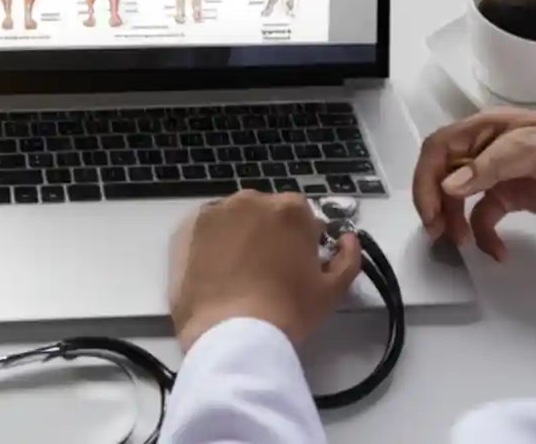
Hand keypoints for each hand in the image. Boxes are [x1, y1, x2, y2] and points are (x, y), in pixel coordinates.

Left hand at [169, 190, 361, 352]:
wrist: (231, 334)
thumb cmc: (287, 312)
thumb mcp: (332, 290)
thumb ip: (349, 257)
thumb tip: (348, 239)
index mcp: (291, 209)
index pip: (301, 217)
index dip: (300, 242)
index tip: (295, 267)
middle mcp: (252, 200)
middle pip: (265, 214)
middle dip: (268, 235)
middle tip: (266, 273)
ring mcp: (215, 212)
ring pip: (233, 220)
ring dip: (238, 236)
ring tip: (237, 275)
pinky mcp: (186, 230)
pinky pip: (204, 231)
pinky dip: (210, 245)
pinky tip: (214, 273)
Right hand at [413, 108, 535, 261]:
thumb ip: (491, 165)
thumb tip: (448, 187)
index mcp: (488, 127)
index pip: (439, 147)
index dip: (426, 177)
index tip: (430, 210)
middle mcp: (487, 148)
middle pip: (442, 173)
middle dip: (435, 203)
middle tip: (438, 232)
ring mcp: (498, 173)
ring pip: (458, 197)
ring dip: (455, 221)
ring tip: (464, 244)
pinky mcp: (512, 196)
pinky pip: (484, 216)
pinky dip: (484, 235)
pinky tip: (497, 251)